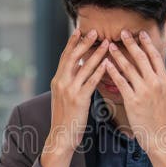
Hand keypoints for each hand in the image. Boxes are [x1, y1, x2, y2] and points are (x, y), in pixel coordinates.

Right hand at [41, 29, 109, 166]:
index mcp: (57, 80)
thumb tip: (78, 68)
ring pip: (84, 67)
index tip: (79, 30)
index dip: (72, 43)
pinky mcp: (79, 99)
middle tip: (95, 31)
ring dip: (96, 53)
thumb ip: (70, 82)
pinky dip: (99, 71)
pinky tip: (108, 63)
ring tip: (107, 43)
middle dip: (84, 43)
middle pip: (72, 57)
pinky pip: (91, 81)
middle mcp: (61, 82)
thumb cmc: (66, 117)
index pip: (65, 57)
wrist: (61, 136)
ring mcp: (69, 90)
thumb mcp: (64, 97)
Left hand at [106, 30, 165, 166]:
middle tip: (122, 32)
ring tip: (109, 45)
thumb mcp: (165, 95)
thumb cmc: (160, 118)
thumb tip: (155, 68)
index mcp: (164, 80)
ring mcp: (145, 91)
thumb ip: (159, 81)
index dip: (146, 44)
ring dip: (118, 54)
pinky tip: (105, 64)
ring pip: (129, 67)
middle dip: (131, 43)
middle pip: (142, 58)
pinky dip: (112, 71)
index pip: (155, 56)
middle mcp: (156, 82)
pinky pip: (121, 82)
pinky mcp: (133, 100)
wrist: (160, 136)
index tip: (139, 34)